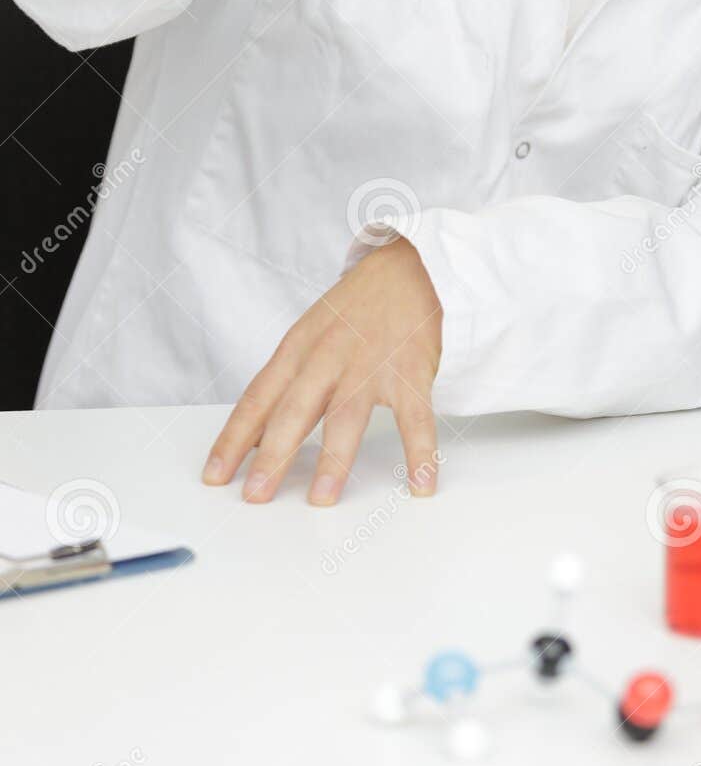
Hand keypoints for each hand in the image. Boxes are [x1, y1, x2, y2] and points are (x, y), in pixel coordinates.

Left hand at [200, 237, 442, 505]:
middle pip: (294, 411)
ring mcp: (370, 365)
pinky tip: (420, 484)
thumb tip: (253, 438)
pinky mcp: (410, 370)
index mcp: (298, 350)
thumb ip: (284, 385)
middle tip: (256, 494)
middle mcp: (328, 358)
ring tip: (322, 498)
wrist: (408, 267)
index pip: (257, 398)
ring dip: (334, 460)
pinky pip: (416, 417)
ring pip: (346, 416)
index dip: (233, 439)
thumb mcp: (308, 336)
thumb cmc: (354, 309)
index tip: (215, 476)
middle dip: (273, 456)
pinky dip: (420, 453)